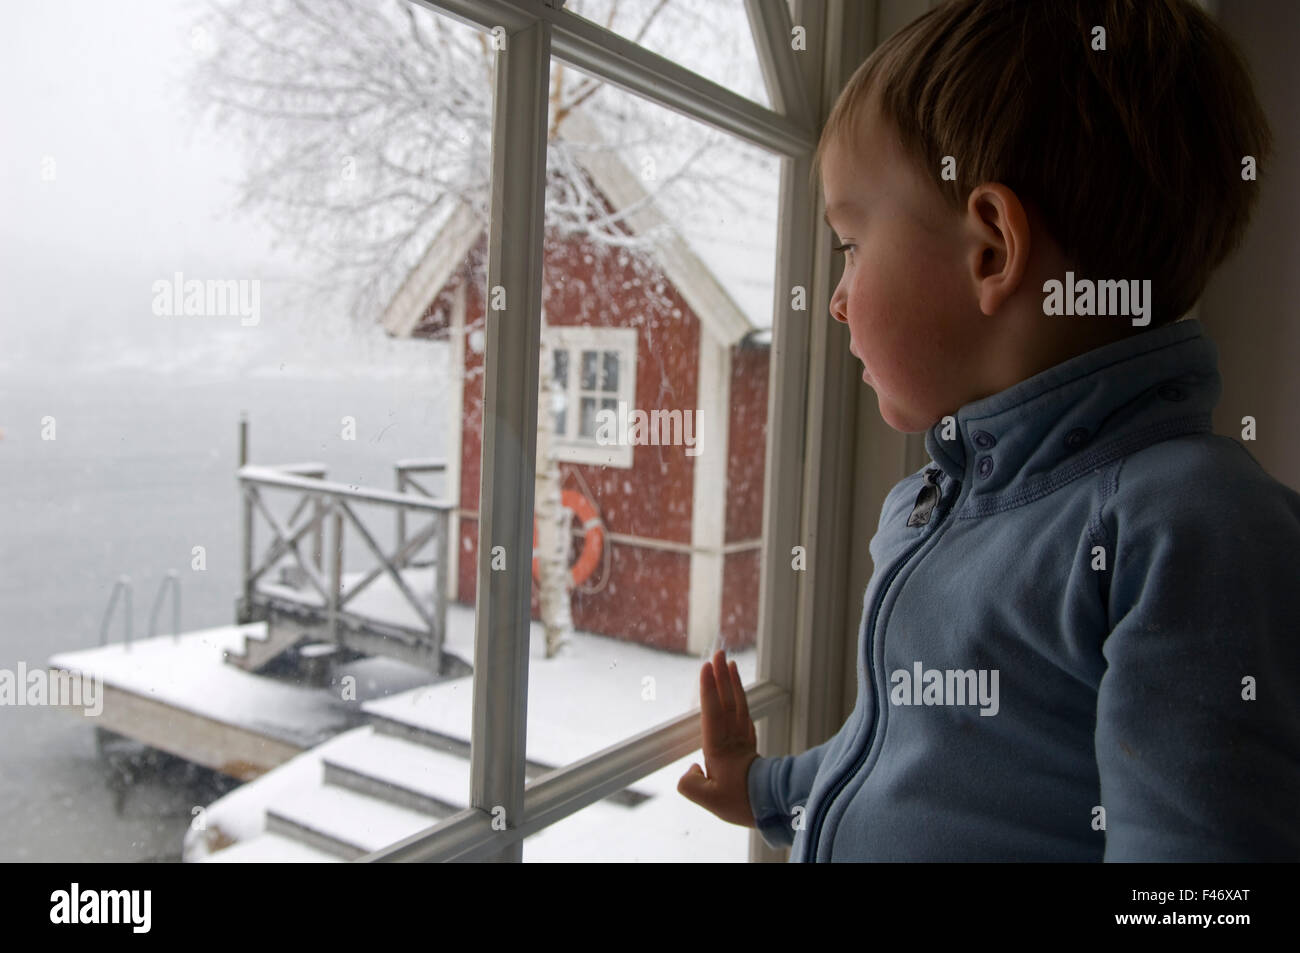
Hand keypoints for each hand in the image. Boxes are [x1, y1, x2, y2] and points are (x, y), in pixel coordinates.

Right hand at [677, 649, 758, 826]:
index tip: (706, 667)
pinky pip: (744, 714)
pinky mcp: (748, 745)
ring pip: (738, 705)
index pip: (712, 713)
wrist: (769, 805)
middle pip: (727, 701)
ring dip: (733, 683)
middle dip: (722, 676)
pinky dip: (740, 699)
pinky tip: (738, 693)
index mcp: (720, 748)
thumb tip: (691, 769)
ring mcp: (742, 740)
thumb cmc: (740, 802)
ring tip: (729, 664)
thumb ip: (691, 784)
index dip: (708, 689)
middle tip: (718, 653)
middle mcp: (732, 739)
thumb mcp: (709, 800)